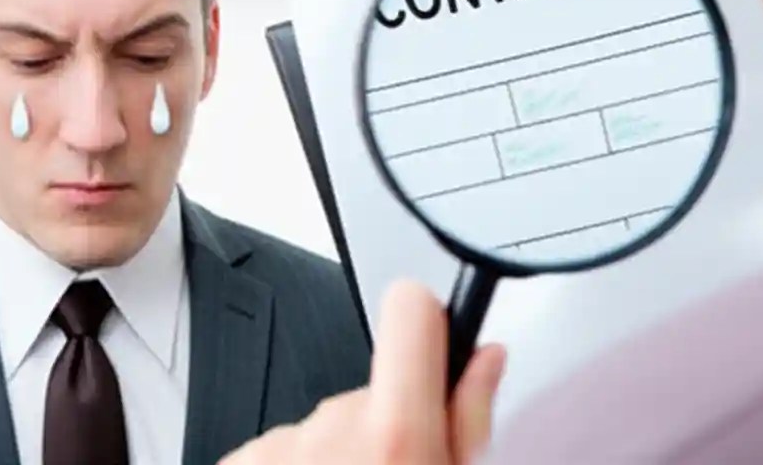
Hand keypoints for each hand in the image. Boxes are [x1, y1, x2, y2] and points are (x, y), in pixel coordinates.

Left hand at [219, 280, 507, 464]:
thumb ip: (470, 423)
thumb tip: (488, 359)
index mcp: (395, 436)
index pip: (412, 312)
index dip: (428, 319)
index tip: (434, 337)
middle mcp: (328, 432)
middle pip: (369, 391)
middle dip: (382, 428)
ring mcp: (274, 451)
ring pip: (324, 428)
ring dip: (338, 460)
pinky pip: (279, 452)